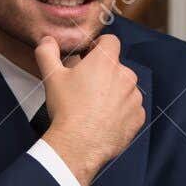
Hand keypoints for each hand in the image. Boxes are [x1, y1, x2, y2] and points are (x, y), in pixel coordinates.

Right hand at [34, 34, 144, 185]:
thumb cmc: (67, 111)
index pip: (110, 41)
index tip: (90, 59)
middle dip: (104, 74)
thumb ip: (48, 52)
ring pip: (125, 89)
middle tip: (86, 89)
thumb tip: (47, 41)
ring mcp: (134, 97)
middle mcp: (125, 76)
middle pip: (117, 67)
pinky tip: (104, 120)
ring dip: (114, 94)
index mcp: (105, 61)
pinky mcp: (138, 116)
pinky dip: (121, 112)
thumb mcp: (52, 77)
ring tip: (95, 108)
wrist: (78, 145)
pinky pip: (131, 109)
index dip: (99, 47)